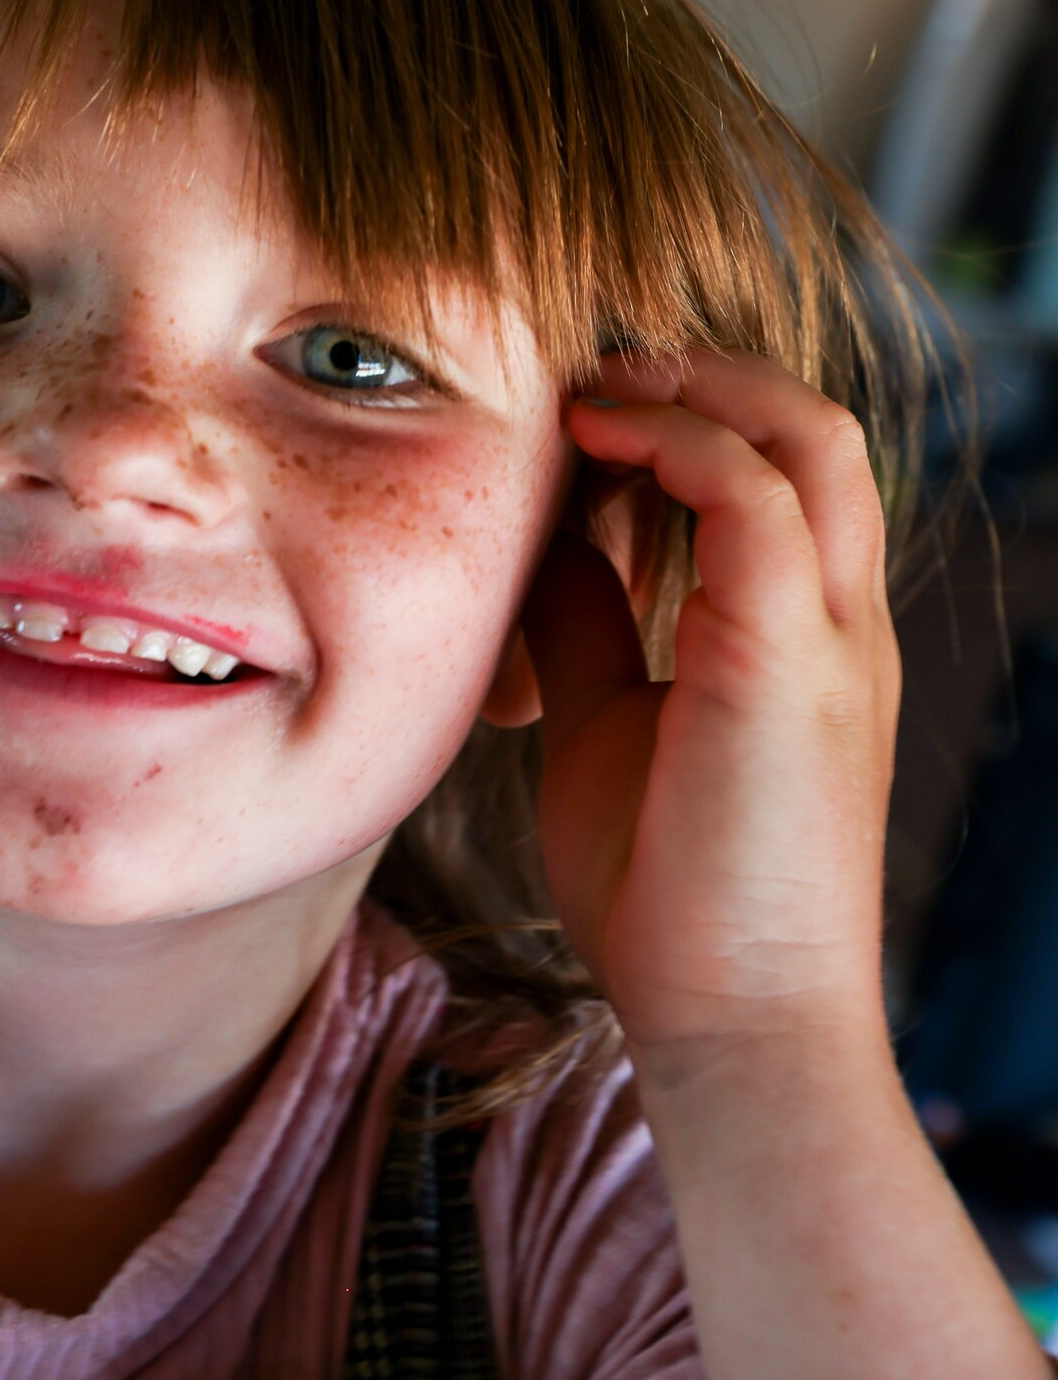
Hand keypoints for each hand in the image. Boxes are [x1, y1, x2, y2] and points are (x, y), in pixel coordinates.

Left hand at [518, 350, 897, 1059]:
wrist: (726, 1016)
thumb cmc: (667, 887)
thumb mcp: (608, 719)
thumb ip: (590, 626)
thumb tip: (540, 542)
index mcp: (807, 635)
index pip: (786, 472)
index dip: (690, 413)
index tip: (577, 403)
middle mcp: (840, 622)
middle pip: (817, 429)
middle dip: (700, 372)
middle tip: (585, 365)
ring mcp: (832, 639)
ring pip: (810, 438)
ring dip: (690, 388)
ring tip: (585, 386)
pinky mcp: (792, 663)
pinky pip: (755, 500)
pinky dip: (675, 445)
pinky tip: (590, 443)